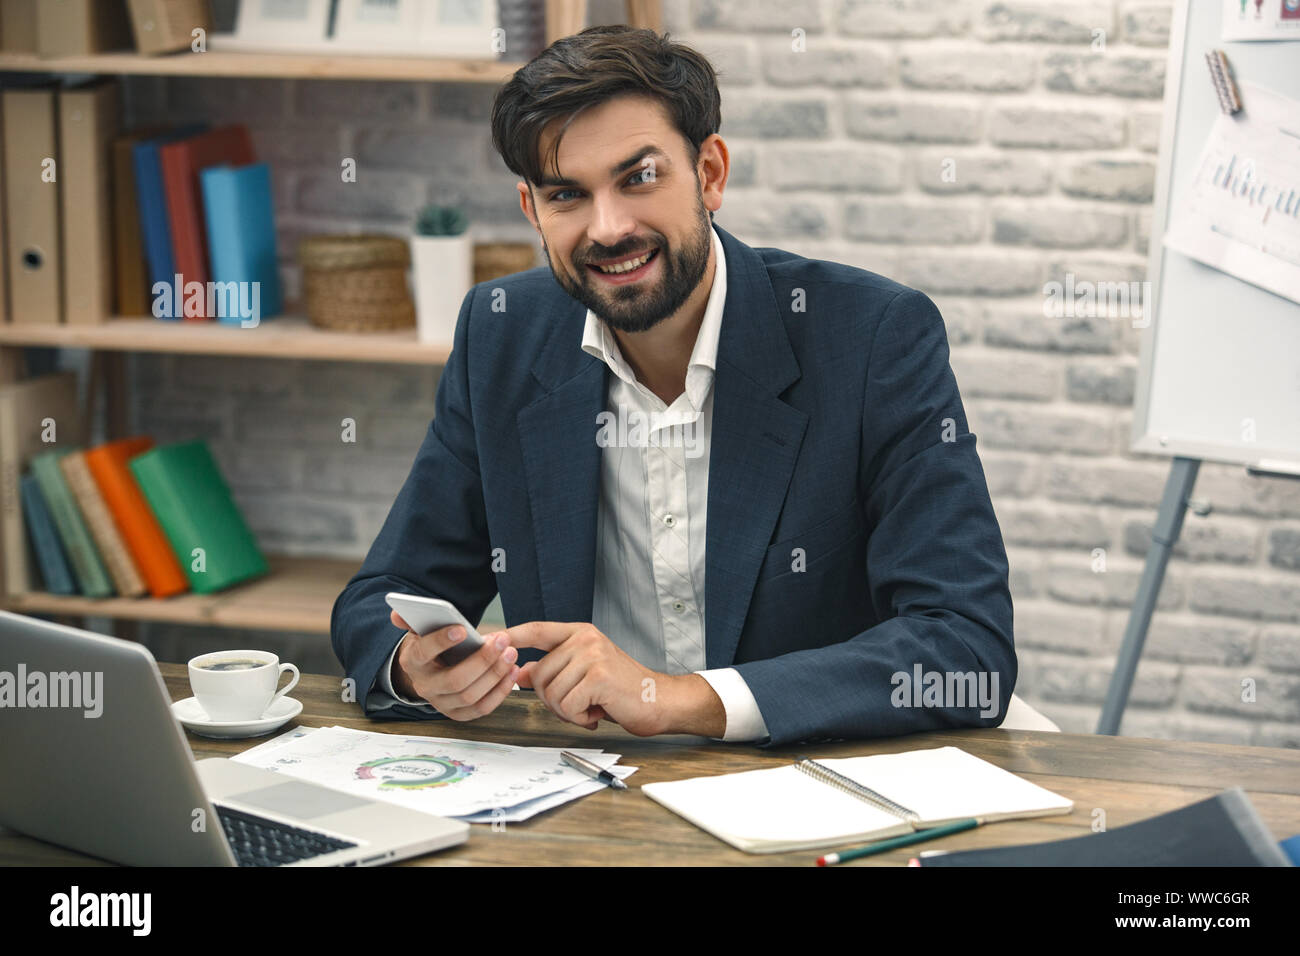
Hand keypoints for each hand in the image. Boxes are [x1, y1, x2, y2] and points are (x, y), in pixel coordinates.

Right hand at [389, 609, 517, 719]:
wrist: (431, 671)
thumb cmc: (431, 647)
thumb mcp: (420, 631)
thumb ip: (411, 620)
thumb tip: (396, 614)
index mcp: (413, 662)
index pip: (423, 652)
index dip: (441, 641)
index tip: (462, 629)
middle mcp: (425, 687)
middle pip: (454, 680)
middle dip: (481, 660)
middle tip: (502, 641)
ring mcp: (441, 704)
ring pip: (470, 696)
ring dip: (494, 675)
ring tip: (511, 654)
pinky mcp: (458, 714)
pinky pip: (481, 709)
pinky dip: (499, 692)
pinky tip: (512, 672)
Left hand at [502, 622, 666, 734]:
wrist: (659, 701)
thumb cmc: (622, 690)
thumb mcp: (584, 674)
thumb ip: (553, 669)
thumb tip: (518, 673)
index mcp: (580, 633)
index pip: (538, 630)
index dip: (512, 635)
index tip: (490, 639)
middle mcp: (585, 639)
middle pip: (538, 675)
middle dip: (551, 699)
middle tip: (578, 704)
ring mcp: (592, 655)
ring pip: (550, 693)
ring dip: (567, 711)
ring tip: (591, 706)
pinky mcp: (598, 677)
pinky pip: (566, 706)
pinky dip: (579, 718)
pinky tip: (598, 712)